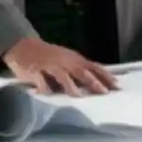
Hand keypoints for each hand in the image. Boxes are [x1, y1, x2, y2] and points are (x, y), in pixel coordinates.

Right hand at [2, 37, 118, 96]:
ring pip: (62, 76)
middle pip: (82, 72)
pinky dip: (44, 87)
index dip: (105, 76)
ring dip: (71, 85)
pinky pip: (41, 80)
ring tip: (78, 96)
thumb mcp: (68, 60)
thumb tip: (100, 83)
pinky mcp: (35, 71)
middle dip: (93, 82)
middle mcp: (65, 62)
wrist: (23, 46)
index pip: (94, 68)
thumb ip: (80, 71)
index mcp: (74, 60)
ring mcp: (50, 66)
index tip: (117, 86)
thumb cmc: (49, 57)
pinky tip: (48, 94)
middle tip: (104, 92)